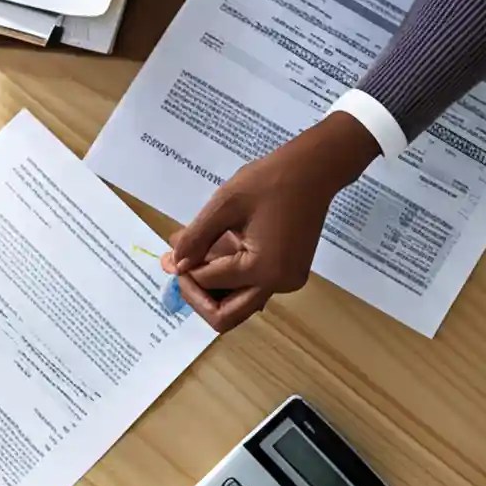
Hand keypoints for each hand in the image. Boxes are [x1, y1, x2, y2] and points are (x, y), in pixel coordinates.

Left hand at [162, 112, 379, 331]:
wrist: (313, 169)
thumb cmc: (269, 180)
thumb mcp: (224, 204)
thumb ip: (196, 237)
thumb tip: (175, 265)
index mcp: (264, 269)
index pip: (210, 283)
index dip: (185, 270)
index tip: (171, 249)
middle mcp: (279, 284)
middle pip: (227, 315)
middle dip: (197, 295)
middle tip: (180, 266)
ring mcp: (287, 281)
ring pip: (239, 302)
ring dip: (212, 285)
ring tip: (193, 251)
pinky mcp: (289, 272)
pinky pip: (253, 285)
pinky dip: (230, 275)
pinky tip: (215, 249)